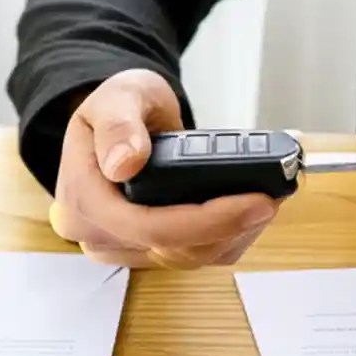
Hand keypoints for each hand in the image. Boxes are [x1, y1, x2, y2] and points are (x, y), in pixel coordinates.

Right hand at [47, 69, 280, 268]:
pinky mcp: (149, 253)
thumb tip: (125, 164)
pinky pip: (195, 257)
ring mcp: (124, 249)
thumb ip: (118, 124)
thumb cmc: (120, 108)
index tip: (253, 201)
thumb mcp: (118, 96)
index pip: (146, 227)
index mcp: (83, 200)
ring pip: (188, 259)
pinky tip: (250, 215)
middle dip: (229, 227)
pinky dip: (228, 238)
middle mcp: (98, 235)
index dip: (205, 221)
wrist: (122, 124)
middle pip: (172, 250)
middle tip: (272, 197)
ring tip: (267, 201)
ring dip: (234, 235)